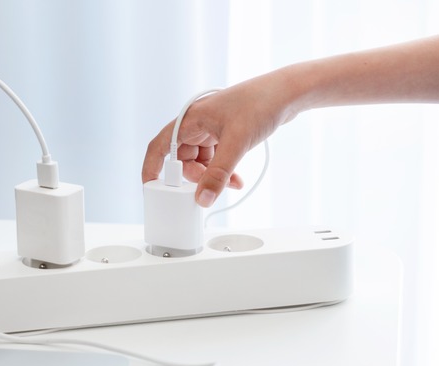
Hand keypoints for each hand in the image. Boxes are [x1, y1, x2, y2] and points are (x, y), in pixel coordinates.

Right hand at [142, 72, 294, 206]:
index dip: (152, 168)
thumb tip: (202, 199)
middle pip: (181, 159)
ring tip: (231, 183)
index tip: (151, 188)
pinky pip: (215, 158)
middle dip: (194, 176)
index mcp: (189, 120)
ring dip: (212, 175)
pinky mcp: (224, 133)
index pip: (159, 147)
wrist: (287, 92)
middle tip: (210, 187)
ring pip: (199, 161)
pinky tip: (236, 179)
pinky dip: (222, 170)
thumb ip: (218, 175)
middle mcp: (196, 123)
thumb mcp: (236, 144)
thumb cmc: (260, 104)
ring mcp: (210, 128)